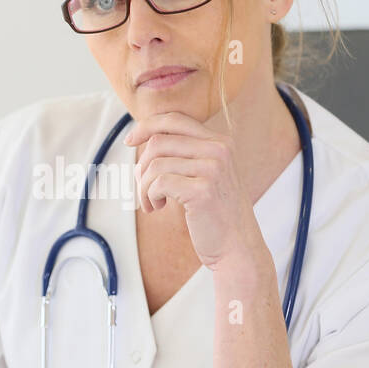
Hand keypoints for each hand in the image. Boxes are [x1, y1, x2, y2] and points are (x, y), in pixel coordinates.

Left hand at [124, 111, 261, 269]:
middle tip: (145, 188)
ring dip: (144, 186)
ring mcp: (213, 168)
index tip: (130, 140)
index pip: (175, 119)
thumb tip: (141, 143)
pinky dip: (149, 196)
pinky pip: (158, 183)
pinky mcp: (203, 190)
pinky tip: (157, 208)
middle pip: (159, 141)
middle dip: (142, 166)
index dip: (147, 126)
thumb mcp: (204, 177)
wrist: (238, 248)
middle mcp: (219, 150)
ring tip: (152, 203)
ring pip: (155, 164)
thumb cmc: (216, 216)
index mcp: (220, 142)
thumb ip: (182, 156)